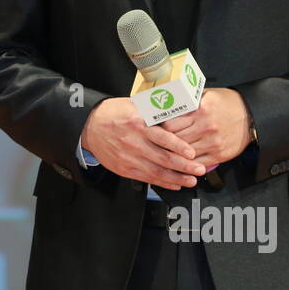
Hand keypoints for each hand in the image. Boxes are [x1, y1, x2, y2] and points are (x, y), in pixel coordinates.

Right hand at [82, 97, 207, 189]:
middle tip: (199, 170)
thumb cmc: (113, 114)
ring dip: (176, 178)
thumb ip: (154, 110)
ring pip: (157, 171)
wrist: (89, 127)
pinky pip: (147, 178)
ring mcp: (129, 157)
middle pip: (164, 158)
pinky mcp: (124, 168)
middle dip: (184, 166)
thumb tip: (177, 110)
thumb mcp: (134, 105)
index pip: (163, 137)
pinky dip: (162, 182)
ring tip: (191, 180)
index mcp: (138, 123)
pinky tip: (174, 184)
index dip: (179, 147)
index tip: (192, 153)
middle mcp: (134, 142)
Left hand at [160, 88, 251, 167]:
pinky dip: (188, 165)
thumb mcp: (206, 96)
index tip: (154, 130)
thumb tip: (165, 106)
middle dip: (164, 143)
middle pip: (175, 140)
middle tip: (155, 144)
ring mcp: (213, 142)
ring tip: (164, 155)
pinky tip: (181, 163)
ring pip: (184, 153)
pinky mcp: (220, 154)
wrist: (252, 115)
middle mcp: (206, 126)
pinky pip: (198, 164)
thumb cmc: (227, 104)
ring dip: (174, 155)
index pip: (171, 123)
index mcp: (201, 109)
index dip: (160, 128)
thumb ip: (187, 102)